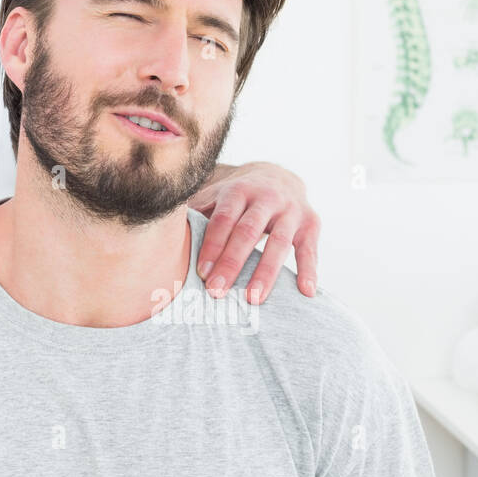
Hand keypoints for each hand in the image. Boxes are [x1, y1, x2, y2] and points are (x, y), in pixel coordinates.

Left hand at [187, 162, 319, 304]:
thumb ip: (197, 213)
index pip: (223, 220)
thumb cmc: (238, 197)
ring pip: (279, 243)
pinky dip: (309, 271)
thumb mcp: (217, 197)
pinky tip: (306, 292)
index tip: (201, 273)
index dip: (212, 246)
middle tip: (217, 292)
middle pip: (247, 232)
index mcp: (238, 190)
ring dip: (266, 272)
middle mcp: (266, 198)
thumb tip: (166, 233)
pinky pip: (310, 249)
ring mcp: (291, 210)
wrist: (278, 176)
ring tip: (254, 299)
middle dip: (232, 263)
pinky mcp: (311, 223)